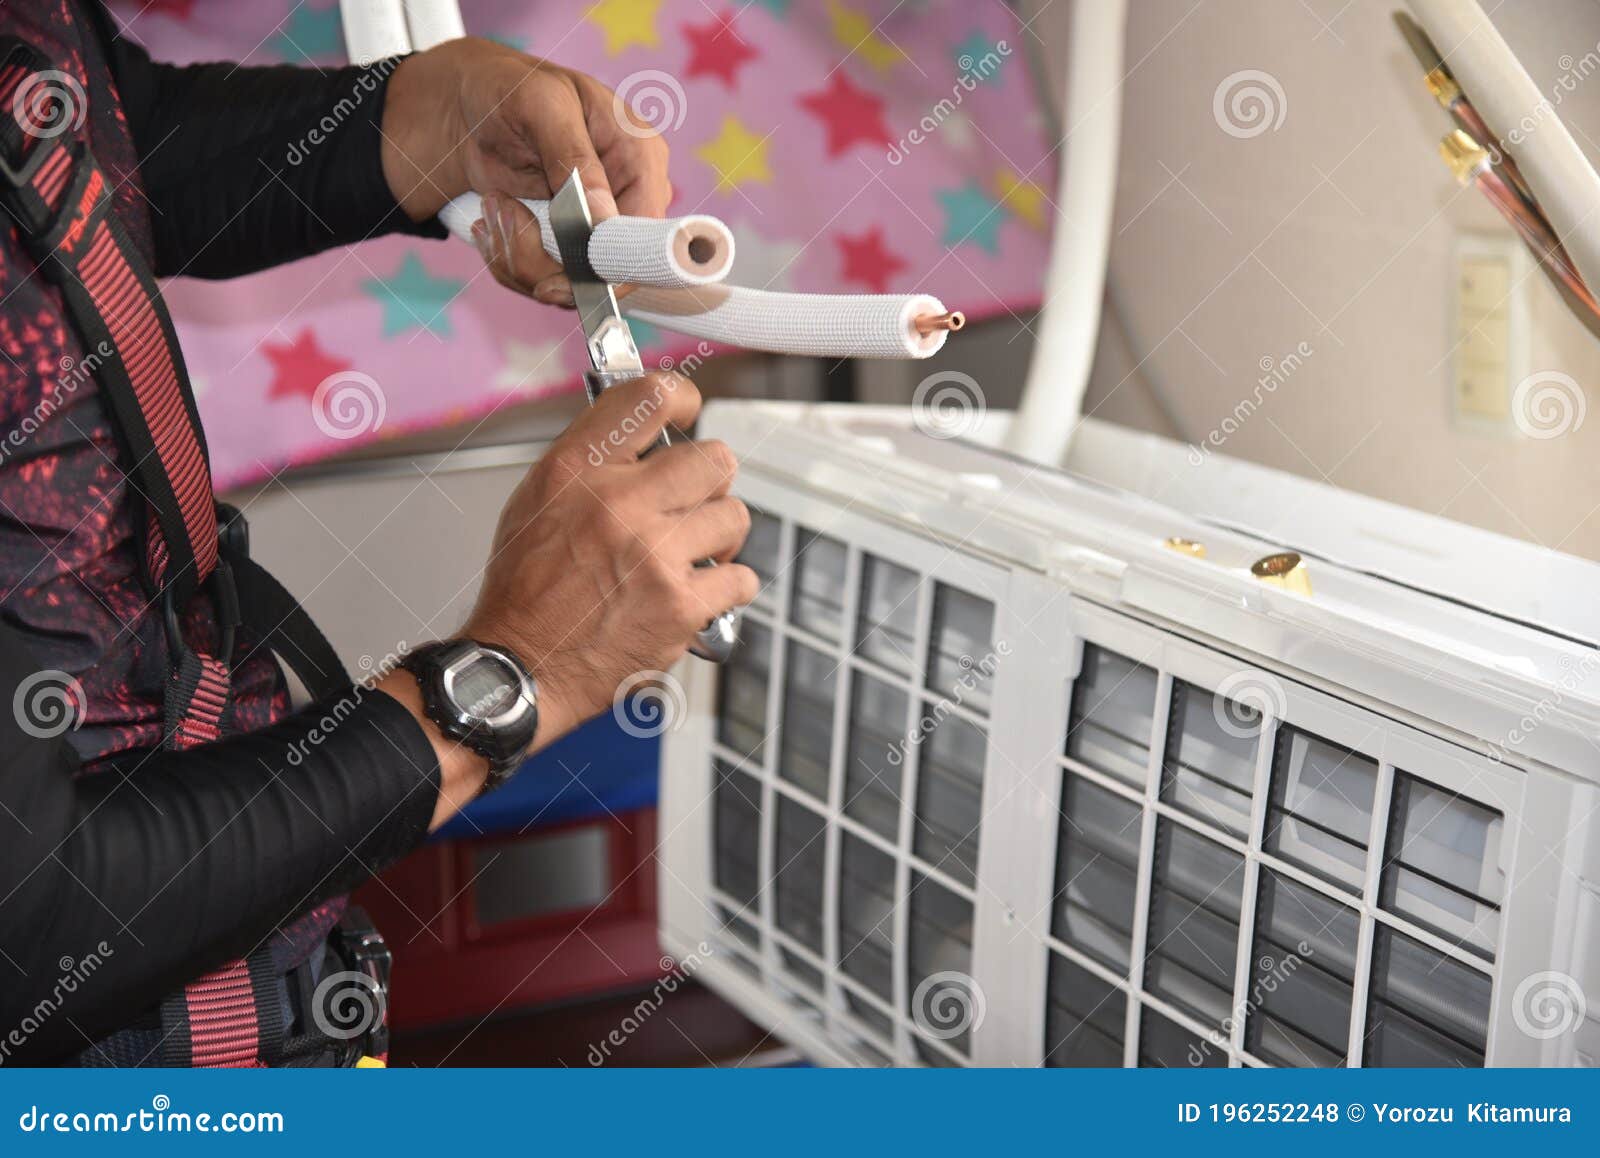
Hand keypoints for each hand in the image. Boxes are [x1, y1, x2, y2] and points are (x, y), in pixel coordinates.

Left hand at [380, 37, 669, 306]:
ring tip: (492, 206)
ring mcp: (598, 228)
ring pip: (568, 285)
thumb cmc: (510, 89)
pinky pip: (543, 282)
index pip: (649, 236)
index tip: (556, 279)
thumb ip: (574, 157)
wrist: (471, 107)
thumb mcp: (541, 106)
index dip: (610, 269)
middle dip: (544, 263)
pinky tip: (492, 222)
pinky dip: (508, 261)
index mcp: (640, 158)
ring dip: (516, 257)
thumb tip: (603, 215)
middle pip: (605, 273)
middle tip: (498, 215)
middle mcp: (628, 200)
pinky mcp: (567, 247)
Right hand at [460, 372, 755, 747]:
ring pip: (734, 517)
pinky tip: (697, 593)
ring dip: (719, 537)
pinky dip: (726, 588)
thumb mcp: (538, 501)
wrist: (522, 666)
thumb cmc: (527, 590)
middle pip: (714, 459)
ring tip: (691, 554)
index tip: (688, 412)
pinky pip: (740, 579)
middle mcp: (618, 505)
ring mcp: (655, 556)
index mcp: (576, 470)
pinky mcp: (680, 606)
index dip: (682, 399)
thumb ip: (593, 461)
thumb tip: (647, 435)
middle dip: (712, 480)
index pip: (650, 399)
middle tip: (695, 500)